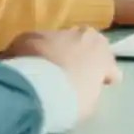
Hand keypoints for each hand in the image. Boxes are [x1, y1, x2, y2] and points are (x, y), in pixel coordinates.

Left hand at [2, 28, 120, 122]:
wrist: (35, 92)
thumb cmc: (72, 99)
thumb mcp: (91, 100)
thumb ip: (91, 88)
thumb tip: (84, 87)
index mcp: (101, 49)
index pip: (108, 63)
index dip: (104, 75)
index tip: (99, 84)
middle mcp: (79, 34)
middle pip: (83, 46)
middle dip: (79, 58)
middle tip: (71, 76)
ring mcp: (53, 33)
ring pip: (57, 43)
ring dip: (54, 55)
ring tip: (44, 75)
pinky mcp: (27, 37)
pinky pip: (33, 47)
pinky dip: (31, 57)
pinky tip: (25, 73)